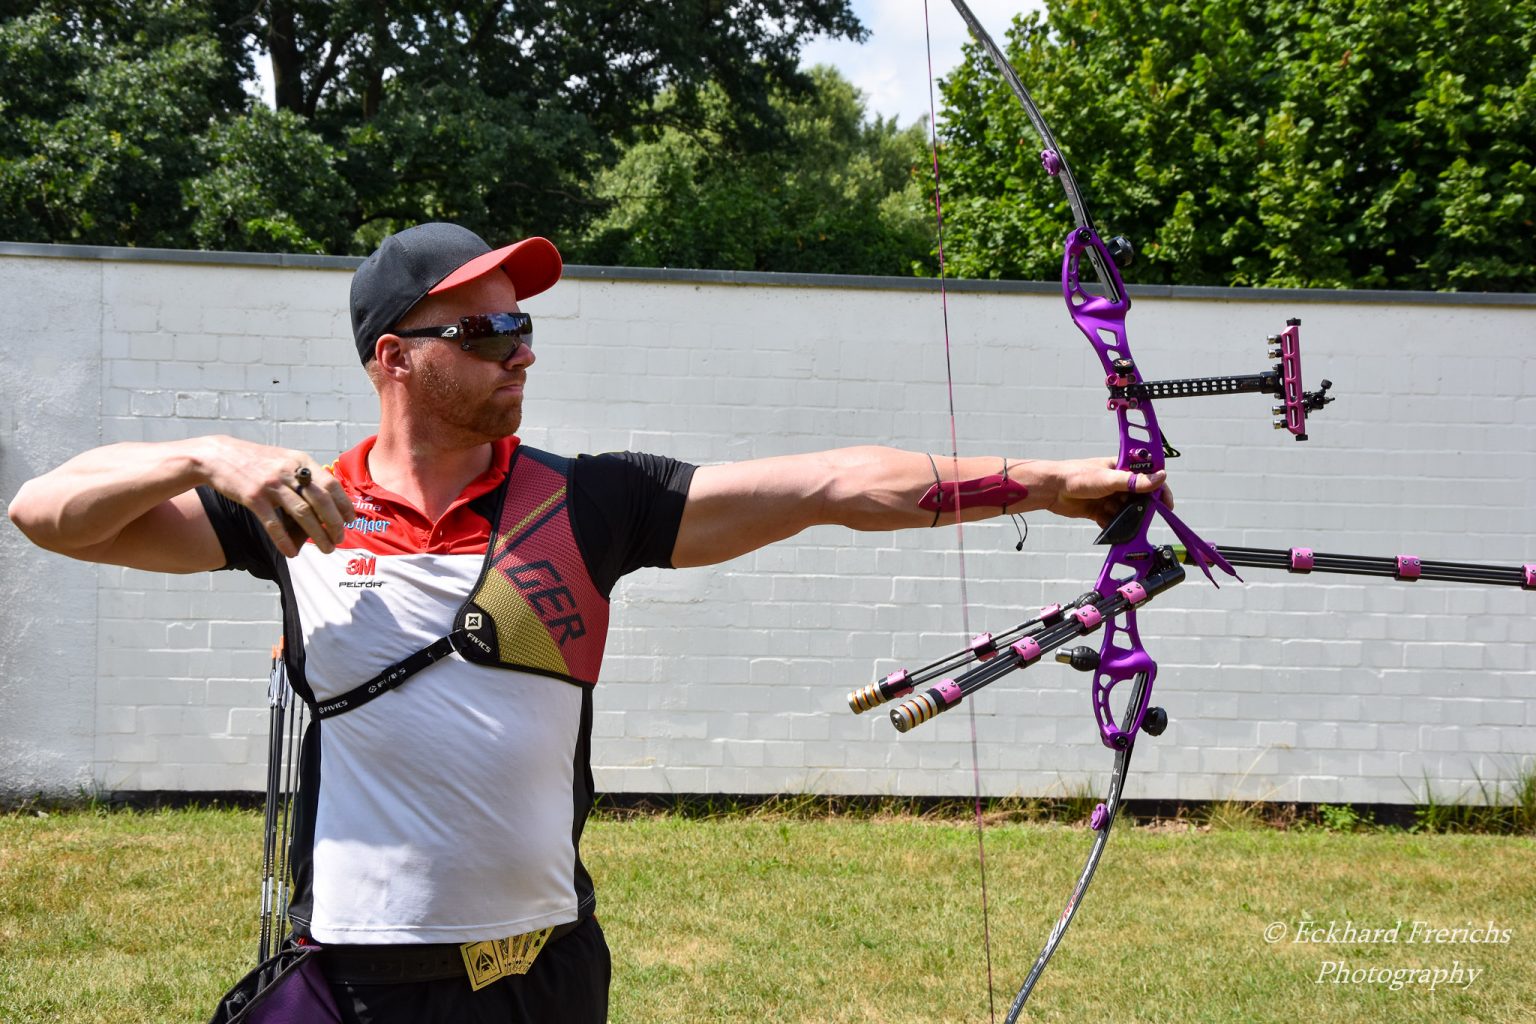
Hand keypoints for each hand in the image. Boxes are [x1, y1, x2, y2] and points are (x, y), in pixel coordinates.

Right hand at [196, 436, 355, 557]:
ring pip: (302, 514)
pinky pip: (273, 524)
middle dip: (335, 523)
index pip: (331, 484)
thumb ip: (305, 474)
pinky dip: (284, 541)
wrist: (219, 456)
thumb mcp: (285, 459)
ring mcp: (271, 485)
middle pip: (321, 501)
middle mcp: (288, 472)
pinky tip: (291, 553)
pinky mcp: (253, 497)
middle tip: (340, 539)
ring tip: (326, 548)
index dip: (344, 504)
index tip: (350, 520)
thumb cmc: (256, 461)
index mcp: (300, 461)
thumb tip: (328, 496)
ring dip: (318, 535)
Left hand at [1041, 457, 1172, 528]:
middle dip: (1141, 508)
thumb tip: (1161, 477)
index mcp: (1122, 467)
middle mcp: (1118, 482)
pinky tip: (1113, 531)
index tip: (1167, 504)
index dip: (1160, 488)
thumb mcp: (1109, 479)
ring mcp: (1109, 497)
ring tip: (1122, 523)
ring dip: (1127, 519)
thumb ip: (1135, 481)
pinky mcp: (1099, 510)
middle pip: (1139, 497)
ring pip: (1126, 511)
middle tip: (1143, 518)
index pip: (1148, 476)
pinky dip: (1114, 526)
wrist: (1051, 490)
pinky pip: (1113, 521)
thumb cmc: (1077, 476)